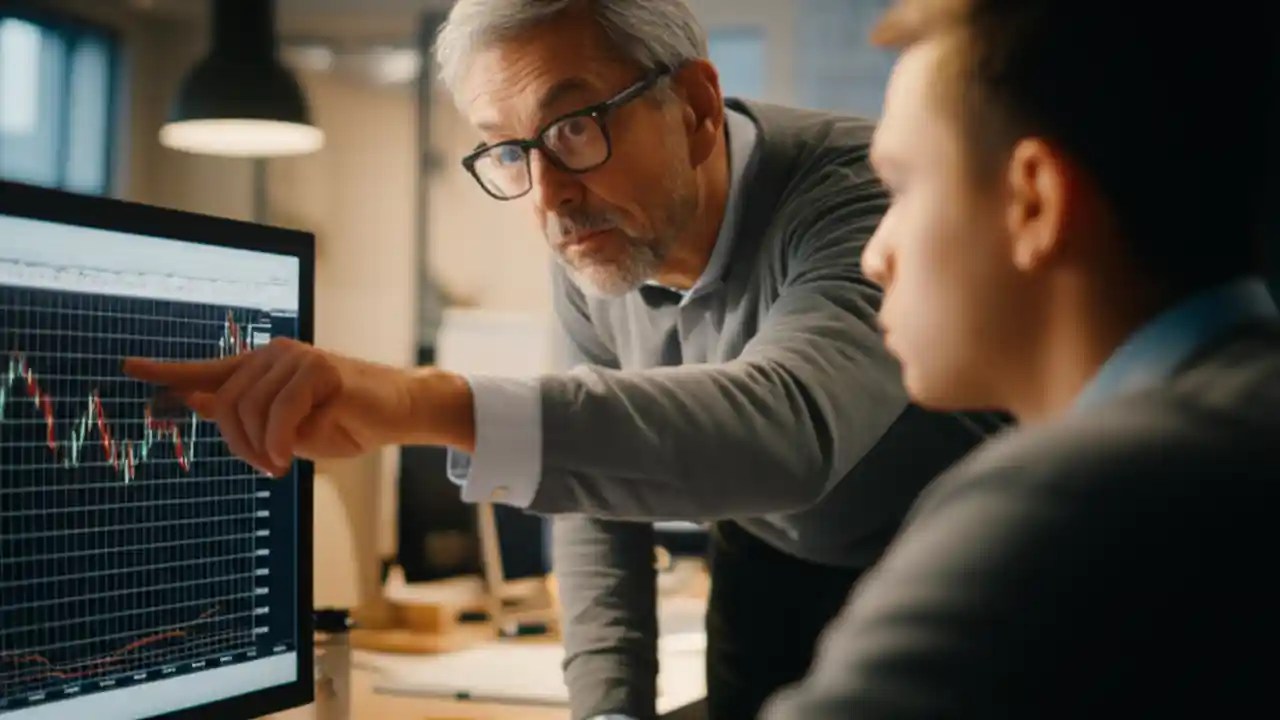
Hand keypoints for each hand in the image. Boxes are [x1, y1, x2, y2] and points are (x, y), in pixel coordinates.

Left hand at [121, 338, 473, 475]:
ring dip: (260, 448)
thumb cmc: (345, 422)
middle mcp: (275, 355)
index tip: (129, 367)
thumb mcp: (288, 429)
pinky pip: (279, 412)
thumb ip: (245, 415)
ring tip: (280, 465)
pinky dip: (278, 442)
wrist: (398, 414)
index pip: (208, 368)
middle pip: (225, 402)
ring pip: (248, 409)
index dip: (167, 371)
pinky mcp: (319, 369)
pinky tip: (288, 458)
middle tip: (266, 468)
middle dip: (237, 444)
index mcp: (265, 369)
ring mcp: (296, 358)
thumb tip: (195, 402)